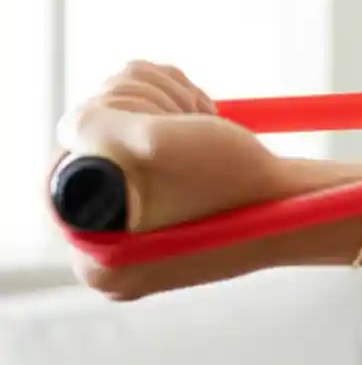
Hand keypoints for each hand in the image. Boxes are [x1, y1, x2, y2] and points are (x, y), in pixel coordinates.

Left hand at [51, 60, 290, 298]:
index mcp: (97, 256)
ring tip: (202, 128)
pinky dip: (175, 117)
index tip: (153, 125)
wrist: (297, 201)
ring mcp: (136, 223)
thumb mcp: (156, 145)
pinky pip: (144, 141)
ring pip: (117, 131)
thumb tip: (71, 126)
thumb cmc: (239, 184)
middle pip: (87, 147)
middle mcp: (109, 247)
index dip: (102, 126)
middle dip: (142, 113)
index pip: (61, 167)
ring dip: (163, 108)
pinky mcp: (162, 200)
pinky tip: (202, 127)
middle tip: (187, 127)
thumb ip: (93, 129)